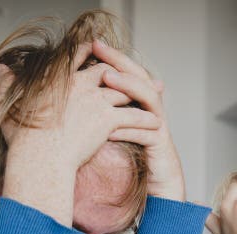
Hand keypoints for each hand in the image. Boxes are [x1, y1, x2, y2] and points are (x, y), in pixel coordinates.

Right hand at [0, 42, 161, 223]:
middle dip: (124, 73)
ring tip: (154, 99)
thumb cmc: (21, 137)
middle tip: (137, 78)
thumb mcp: (8, 104)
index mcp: (58, 78)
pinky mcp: (107, 119)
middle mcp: (79, 84)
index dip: (92, 55)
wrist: (38, 157)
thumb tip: (2, 69)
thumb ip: (6, 83)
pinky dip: (145, 119)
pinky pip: (133, 115)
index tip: (101, 56)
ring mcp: (95, 100)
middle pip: (109, 71)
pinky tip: (155, 124)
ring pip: (124, 92)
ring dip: (141, 96)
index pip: (79, 57)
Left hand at [93, 40, 185, 201]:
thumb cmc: (134, 158)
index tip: (92, 45)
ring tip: (106, 79)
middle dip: (119, 62)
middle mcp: (152, 110)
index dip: (113, 57)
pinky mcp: (161, 145)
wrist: (159, 185)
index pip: (129, 72)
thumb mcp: (115, 131)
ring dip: (127, 87)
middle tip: (99, 49)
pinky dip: (127, 129)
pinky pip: (145, 133)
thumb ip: (104, 115)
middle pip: (140, 77)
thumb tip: (76, 99)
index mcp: (142, 104)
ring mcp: (159, 126)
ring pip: (148, 99)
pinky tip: (110, 128)